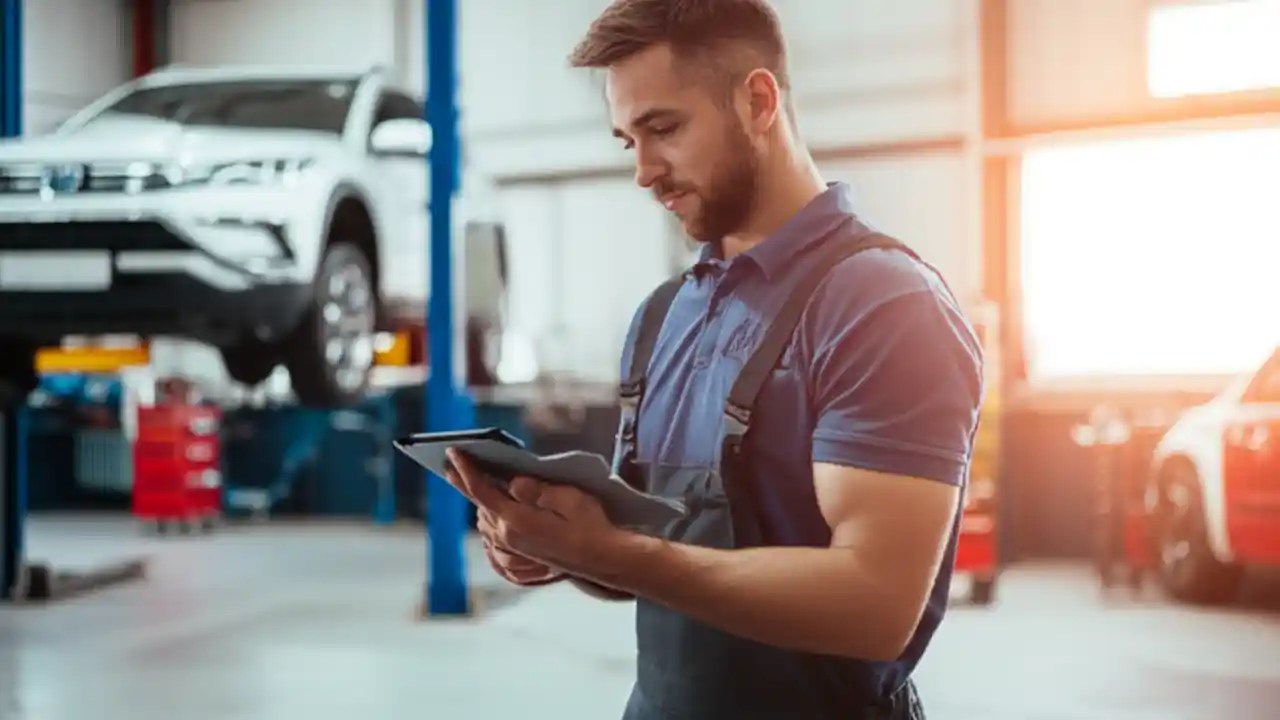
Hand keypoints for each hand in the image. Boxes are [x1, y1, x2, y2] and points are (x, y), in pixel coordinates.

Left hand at [443, 448, 630, 583]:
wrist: (605, 558)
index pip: (482, 491)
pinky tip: (490, 513)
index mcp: (518, 521)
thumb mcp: (569, 498)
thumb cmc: (591, 524)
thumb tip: (513, 482)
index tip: (453, 453)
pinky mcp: (524, 555)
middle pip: (479, 505)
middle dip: (466, 482)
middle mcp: (510, 537)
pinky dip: (489, 521)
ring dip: (478, 501)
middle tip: (453, 464)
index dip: (466, 470)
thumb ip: (537, 490)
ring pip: (486, 520)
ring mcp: (516, 548)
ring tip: (470, 482)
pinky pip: (495, 537)